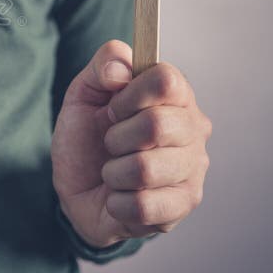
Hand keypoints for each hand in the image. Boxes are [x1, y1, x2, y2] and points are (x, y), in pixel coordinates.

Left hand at [51, 40, 211, 247]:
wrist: (79, 189)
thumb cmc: (87, 138)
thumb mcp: (83, 95)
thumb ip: (102, 66)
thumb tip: (121, 69)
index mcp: (174, 95)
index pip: (167, 80)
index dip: (129, 96)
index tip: (112, 109)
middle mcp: (193, 129)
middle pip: (156, 125)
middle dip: (115, 137)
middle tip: (110, 143)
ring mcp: (193, 169)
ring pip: (146, 169)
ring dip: (113, 172)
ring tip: (114, 171)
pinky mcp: (183, 206)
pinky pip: (143, 205)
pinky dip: (117, 202)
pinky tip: (119, 196)